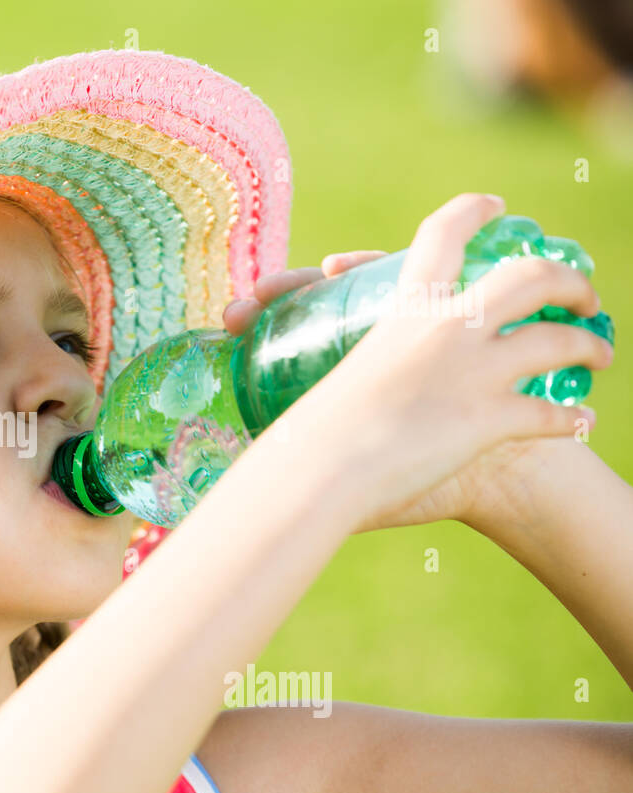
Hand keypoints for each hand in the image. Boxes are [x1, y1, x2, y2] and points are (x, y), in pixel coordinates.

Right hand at [248, 193, 610, 533]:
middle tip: (583, 294)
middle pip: (531, 276)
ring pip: (558, 341)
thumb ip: (337, 371)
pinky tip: (584, 423)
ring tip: (602, 356)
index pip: (444, 234)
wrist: (320, 472)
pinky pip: (550, 415)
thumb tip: (324, 388)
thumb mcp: (326, 378)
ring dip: (588, 345)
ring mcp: (475, 372)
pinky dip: (572, 419)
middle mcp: (448, 328)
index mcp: (406, 308)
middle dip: (567, 280)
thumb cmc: (305, 431)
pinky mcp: (490, 420)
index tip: (497, 206)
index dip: (475, 212)